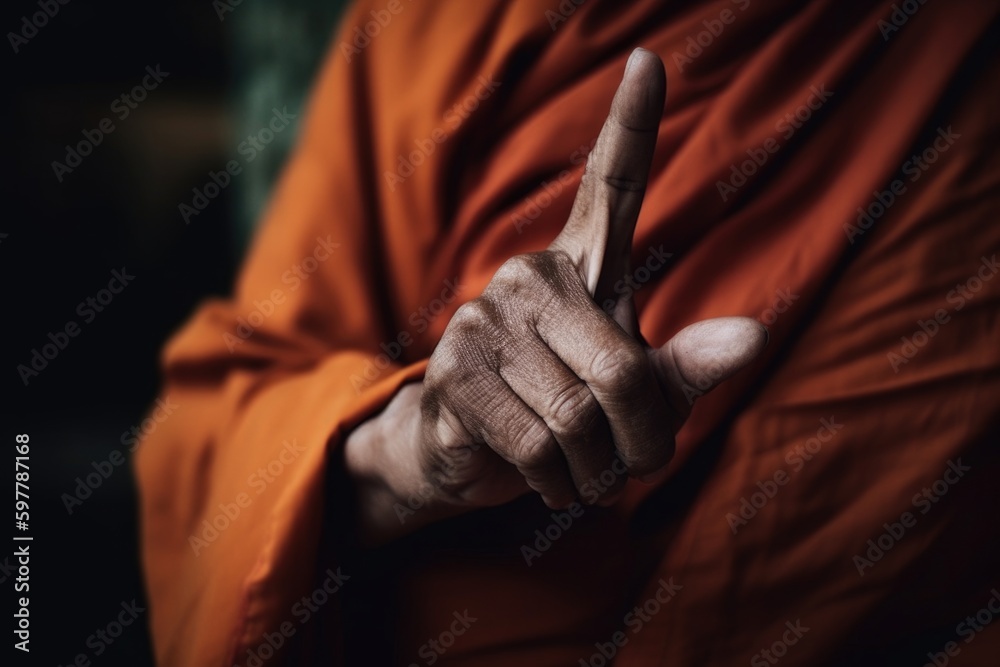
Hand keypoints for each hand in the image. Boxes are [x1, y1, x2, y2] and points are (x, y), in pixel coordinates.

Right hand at [344, 48, 766, 544]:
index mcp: (580, 265)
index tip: (651, 58)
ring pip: (580, 417)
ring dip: (600, 469)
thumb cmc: (565, 411)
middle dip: (642, 441)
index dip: (631, 123)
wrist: (465, 453)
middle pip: (624, 369)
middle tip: (631, 462)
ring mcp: (482, 321)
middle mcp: (528, 276)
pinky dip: (559, 482)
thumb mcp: (634, 390)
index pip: (609, 185)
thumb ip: (684, 367)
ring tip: (583, 468)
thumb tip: (755, 338)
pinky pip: (538, 444)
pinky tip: (547, 477)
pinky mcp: (453, 374)